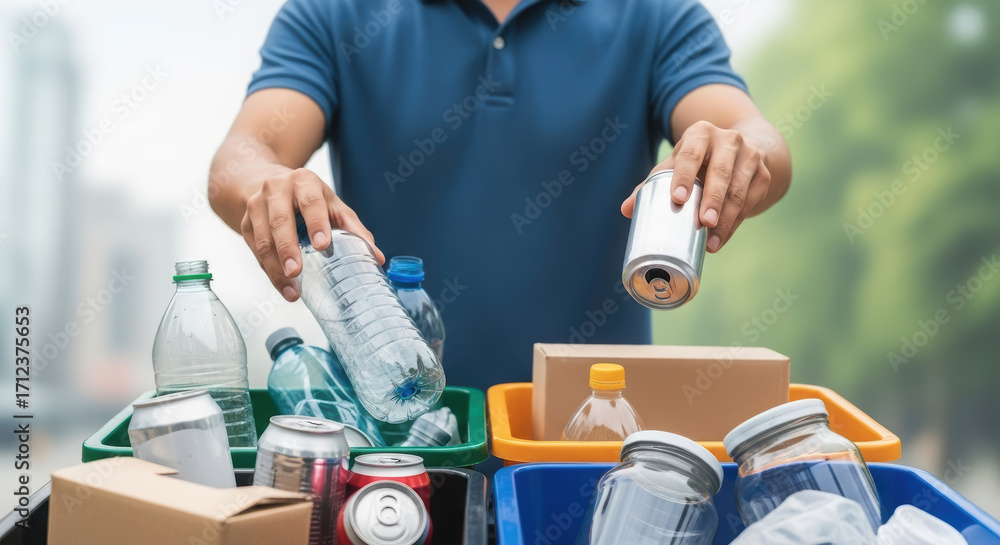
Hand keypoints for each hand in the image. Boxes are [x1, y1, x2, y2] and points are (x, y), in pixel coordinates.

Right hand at [240, 168, 383, 301]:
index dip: (316, 222)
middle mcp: (276, 189)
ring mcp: (256, 206)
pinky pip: (255, 250)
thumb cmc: (307, 197)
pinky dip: (268, 270)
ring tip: (291, 291)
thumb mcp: (331, 204)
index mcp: (303, 181)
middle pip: (280, 220)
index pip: (310, 201)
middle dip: (288, 248)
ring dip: (275, 268)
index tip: (323, 245)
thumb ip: (353, 228)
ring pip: (263, 239)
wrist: (264, 181)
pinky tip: (281, 286)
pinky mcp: (244, 223)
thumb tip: (377, 257)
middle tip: (296, 273)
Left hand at [621, 120, 771, 252]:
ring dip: (726, 219)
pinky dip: (736, 223)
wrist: (740, 151)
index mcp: (700, 133)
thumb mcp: (676, 164)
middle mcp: (729, 139)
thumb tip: (626, 209)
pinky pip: (750, 202)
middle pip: (721, 172)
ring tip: (711, 242)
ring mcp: (750, 155)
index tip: (678, 199)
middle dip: (712, 200)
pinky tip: (722, 238)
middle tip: (703, 224)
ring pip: (739, 190)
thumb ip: (652, 184)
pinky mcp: (763, 174)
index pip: (691, 154)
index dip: (684, 176)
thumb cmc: (698, 160)